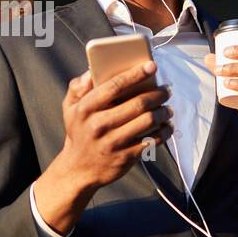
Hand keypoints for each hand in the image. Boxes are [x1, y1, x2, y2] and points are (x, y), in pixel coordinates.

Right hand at [32, 61, 172, 234]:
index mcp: (86, 109)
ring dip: (163, 112)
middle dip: (157, 94)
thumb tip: (91, 70)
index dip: (135, 74)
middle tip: (166, 90)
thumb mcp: (70, 108)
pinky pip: (152, 140)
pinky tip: (166, 126)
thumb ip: (78, 87)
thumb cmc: (78, 132)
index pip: (114, 86)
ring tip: (167, 108)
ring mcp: (112, 142)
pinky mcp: (125, 157)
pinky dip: (164, 131)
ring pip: (148, 121)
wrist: (78, 169)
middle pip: (137, 104)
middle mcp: (99, 125)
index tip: (151, 66)